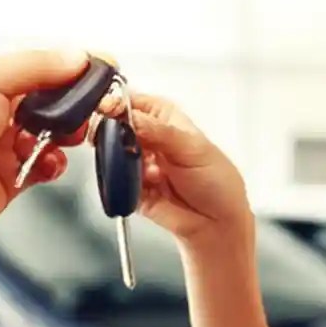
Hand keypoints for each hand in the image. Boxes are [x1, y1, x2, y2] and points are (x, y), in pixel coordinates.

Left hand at [0, 48, 92, 245]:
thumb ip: (37, 66)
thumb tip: (76, 56)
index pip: (44, 68)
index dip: (74, 68)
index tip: (103, 68)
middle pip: (55, 102)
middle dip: (76, 104)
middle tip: (89, 108)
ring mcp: (6, 145)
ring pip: (56, 134)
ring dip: (66, 135)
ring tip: (65, 136)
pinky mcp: (12, 177)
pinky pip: (48, 167)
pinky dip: (55, 164)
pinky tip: (48, 161)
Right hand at [101, 91, 251, 244]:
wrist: (217, 225)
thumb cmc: (217, 182)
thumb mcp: (193, 148)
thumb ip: (160, 132)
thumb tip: (132, 117)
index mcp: (164, 118)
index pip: (133, 101)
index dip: (117, 103)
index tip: (108, 110)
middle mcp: (148, 137)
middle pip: (114, 125)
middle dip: (112, 133)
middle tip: (118, 142)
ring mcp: (137, 162)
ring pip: (110, 153)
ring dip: (116, 160)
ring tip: (136, 168)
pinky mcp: (129, 186)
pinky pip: (112, 180)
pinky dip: (118, 182)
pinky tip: (134, 185)